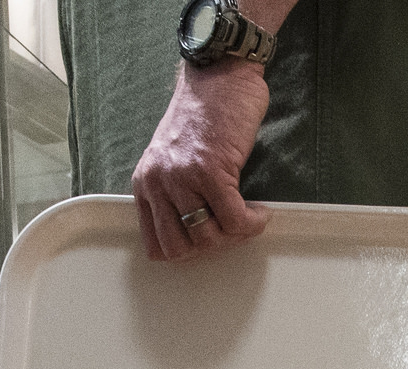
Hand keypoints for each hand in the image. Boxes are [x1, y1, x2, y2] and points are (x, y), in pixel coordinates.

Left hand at [131, 62, 272, 261]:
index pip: (155, 244)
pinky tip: (261, 211)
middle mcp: (158, 182)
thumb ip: (176, 192)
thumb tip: (197, 231)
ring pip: (209, 238)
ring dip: (236, 235)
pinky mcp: (211, 172)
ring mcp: (182, 177)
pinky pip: (235, 221)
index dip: (188, 252)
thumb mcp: (175, 157)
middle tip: (232, 230)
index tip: (210, 238)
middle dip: (213, 247)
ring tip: (248, 217)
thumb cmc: (205, 114)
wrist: (218, 76)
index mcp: (146, 182)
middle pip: (182, 249)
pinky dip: (253, 223)